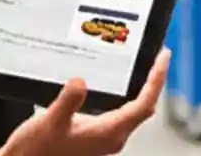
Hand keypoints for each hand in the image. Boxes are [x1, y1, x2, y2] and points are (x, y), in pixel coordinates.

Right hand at [0, 49, 170, 155]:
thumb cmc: (37, 149)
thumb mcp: (50, 122)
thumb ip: (67, 102)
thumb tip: (80, 82)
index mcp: (109, 133)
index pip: (144, 104)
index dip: (157, 79)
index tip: (163, 56)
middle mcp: (113, 137)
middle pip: (145, 106)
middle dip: (155, 80)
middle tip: (159, 54)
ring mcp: (106, 137)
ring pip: (135, 110)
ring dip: (143, 87)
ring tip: (146, 64)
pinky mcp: (98, 135)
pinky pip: (123, 112)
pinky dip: (129, 94)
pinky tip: (120, 83)